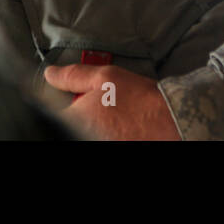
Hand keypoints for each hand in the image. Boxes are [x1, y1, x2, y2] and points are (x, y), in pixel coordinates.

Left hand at [42, 64, 182, 139]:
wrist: (173, 120)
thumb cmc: (139, 98)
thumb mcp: (105, 76)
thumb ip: (73, 76)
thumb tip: (50, 74)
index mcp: (77, 119)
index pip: (57, 115)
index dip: (67, 105)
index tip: (79, 101)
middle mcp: (85, 137)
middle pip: (74, 125)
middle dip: (83, 115)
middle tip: (105, 108)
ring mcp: (99, 144)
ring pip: (89, 133)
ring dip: (97, 125)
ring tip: (118, 117)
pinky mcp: (113, 149)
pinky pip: (104, 138)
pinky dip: (110, 133)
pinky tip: (124, 127)